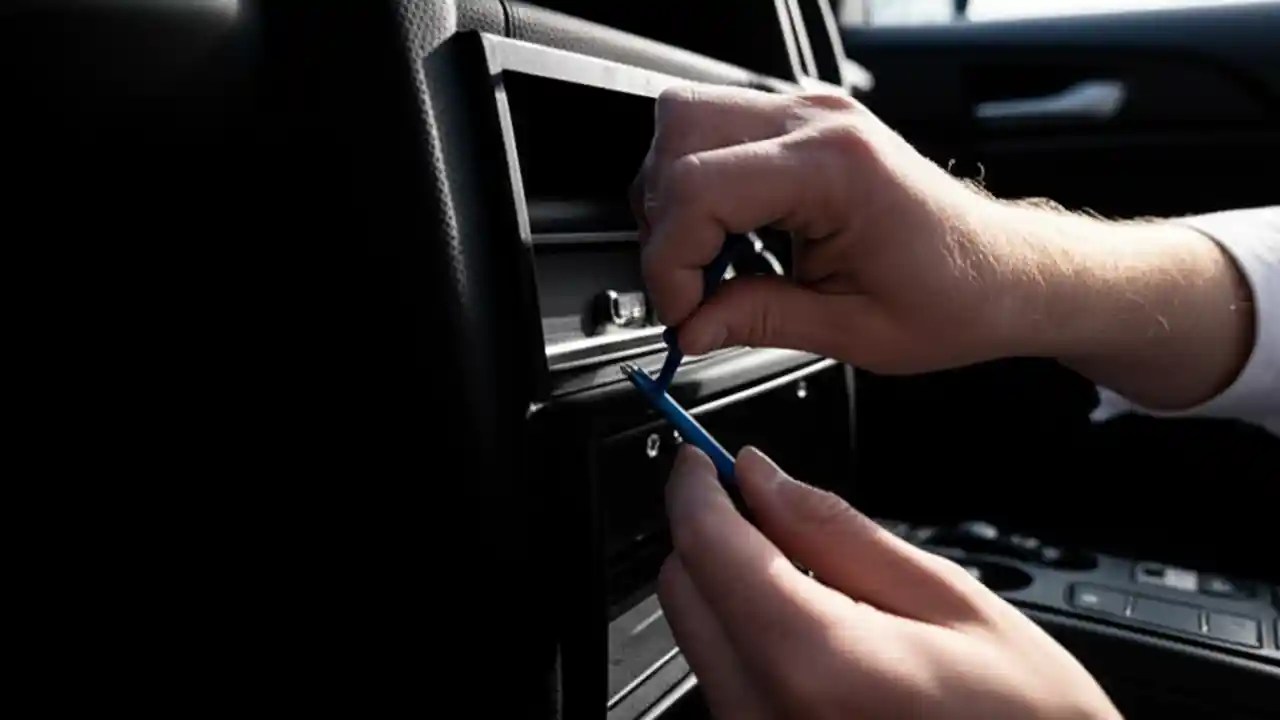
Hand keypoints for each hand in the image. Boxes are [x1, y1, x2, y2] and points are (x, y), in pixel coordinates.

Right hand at [633, 84, 1251, 407]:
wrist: (1008, 271)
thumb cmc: (958, 294)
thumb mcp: (854, 331)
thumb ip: (758, 320)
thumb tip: (690, 328)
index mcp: (835, 168)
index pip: (698, 190)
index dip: (670, 262)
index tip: (683, 314)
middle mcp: (818, 122)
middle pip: (679, 135)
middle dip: (664, 222)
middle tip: (690, 286)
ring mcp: (811, 113)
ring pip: (687, 120)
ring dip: (677, 196)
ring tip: (710, 260)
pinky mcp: (806, 123)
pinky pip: (719, 130)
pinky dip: (703, 183)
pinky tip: (731, 236)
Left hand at [659, 445, 1121, 719]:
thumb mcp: (949, 601)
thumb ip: (838, 531)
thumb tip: (760, 477)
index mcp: (812, 662)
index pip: (707, 546)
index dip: (695, 487)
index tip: (700, 455)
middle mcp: (761, 714)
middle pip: (684, 590)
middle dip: (712, 534)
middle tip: (764, 505)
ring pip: (699, 635)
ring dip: (732, 588)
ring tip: (814, 578)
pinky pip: (724, 681)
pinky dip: (749, 638)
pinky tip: (811, 629)